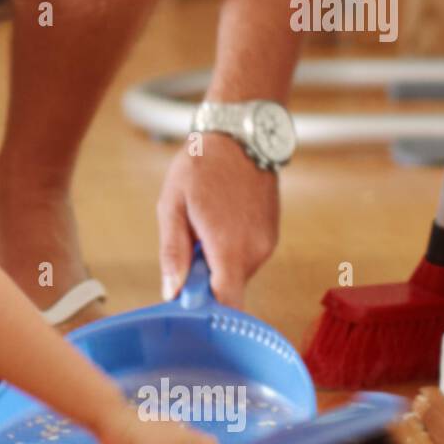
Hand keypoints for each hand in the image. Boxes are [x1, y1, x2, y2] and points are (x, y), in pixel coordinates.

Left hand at [156, 134, 278, 308]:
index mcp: (229, 248)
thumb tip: (172, 291)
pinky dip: (230, 250)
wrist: (240, 134)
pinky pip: (247, 257)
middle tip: (188, 246)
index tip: (186, 298)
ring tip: (204, 225)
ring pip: (237, 273)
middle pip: (229, 289)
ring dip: (217, 261)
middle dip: (206, 279)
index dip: (206, 309)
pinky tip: (220, 220)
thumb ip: (173, 253)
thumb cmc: (201, 166)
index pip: (227, 303)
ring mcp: (267, 243)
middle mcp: (255, 251)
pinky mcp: (272, 235)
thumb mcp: (172, 206)